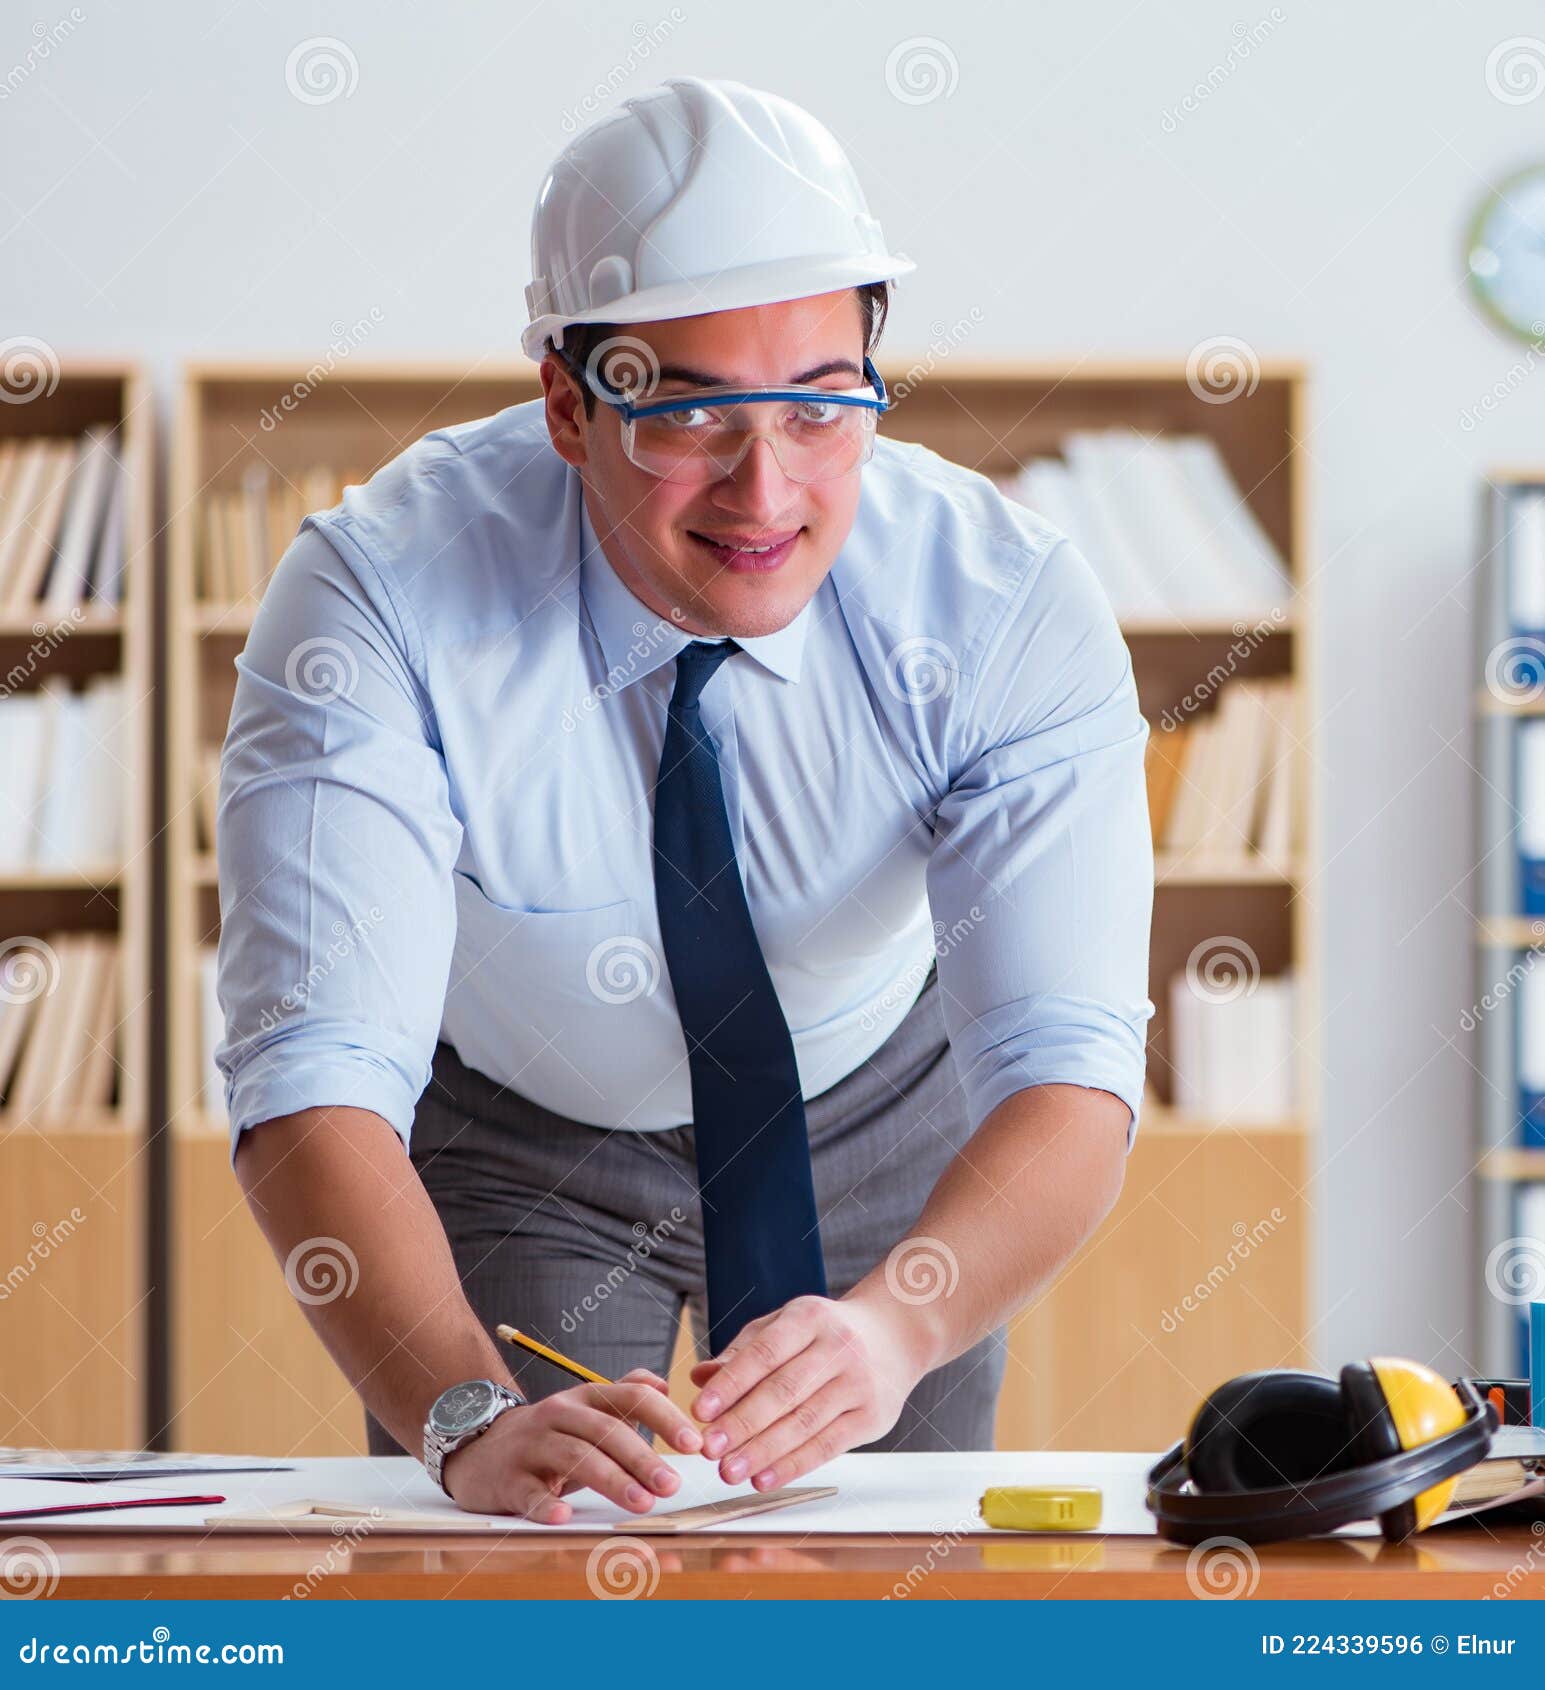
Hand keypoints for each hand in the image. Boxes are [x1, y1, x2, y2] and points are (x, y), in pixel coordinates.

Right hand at [442, 1368, 702, 1521]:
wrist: (479, 1449)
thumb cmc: (549, 1436)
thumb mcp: (585, 1409)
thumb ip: (624, 1395)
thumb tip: (664, 1385)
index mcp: (585, 1398)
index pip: (631, 1398)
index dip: (665, 1418)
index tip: (694, 1443)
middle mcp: (559, 1415)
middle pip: (605, 1431)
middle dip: (642, 1457)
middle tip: (671, 1484)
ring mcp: (531, 1445)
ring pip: (575, 1457)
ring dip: (612, 1481)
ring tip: (641, 1503)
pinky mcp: (507, 1478)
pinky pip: (528, 1491)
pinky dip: (546, 1504)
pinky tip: (564, 1516)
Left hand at [688, 1293, 930, 1491]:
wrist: (894, 1336)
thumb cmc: (825, 1334)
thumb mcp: (785, 1326)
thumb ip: (742, 1352)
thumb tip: (699, 1378)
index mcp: (809, 1318)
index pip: (764, 1353)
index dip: (730, 1384)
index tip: (699, 1411)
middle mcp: (838, 1347)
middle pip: (784, 1391)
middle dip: (742, 1424)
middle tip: (709, 1450)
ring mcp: (859, 1383)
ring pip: (804, 1423)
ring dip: (763, 1452)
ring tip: (729, 1472)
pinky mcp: (873, 1416)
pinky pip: (828, 1446)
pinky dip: (793, 1466)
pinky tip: (764, 1479)